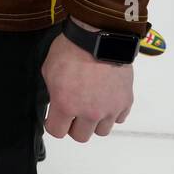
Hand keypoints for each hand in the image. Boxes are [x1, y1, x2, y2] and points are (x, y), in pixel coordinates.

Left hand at [41, 19, 133, 141]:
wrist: (99, 37)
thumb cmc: (70, 50)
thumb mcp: (48, 71)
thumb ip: (53, 93)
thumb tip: (56, 104)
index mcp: (66, 105)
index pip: (57, 132)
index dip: (53, 124)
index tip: (54, 118)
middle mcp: (89, 112)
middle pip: (81, 136)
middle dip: (73, 126)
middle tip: (72, 112)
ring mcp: (110, 109)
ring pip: (101, 130)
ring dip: (94, 122)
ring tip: (90, 105)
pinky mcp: (125, 102)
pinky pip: (118, 118)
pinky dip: (111, 112)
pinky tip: (105, 99)